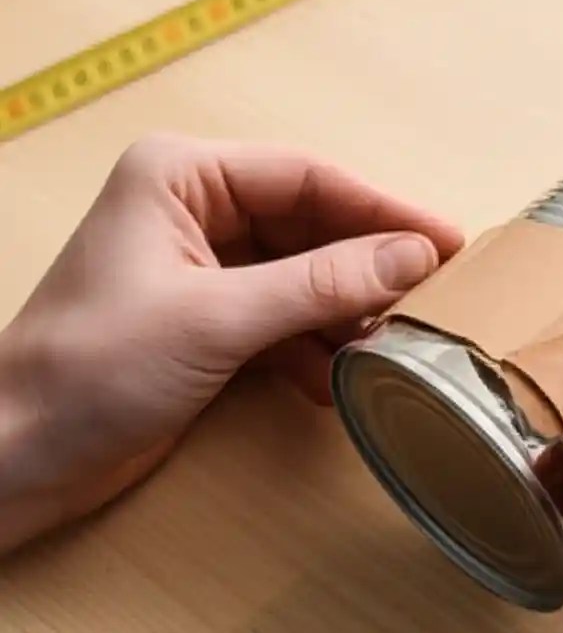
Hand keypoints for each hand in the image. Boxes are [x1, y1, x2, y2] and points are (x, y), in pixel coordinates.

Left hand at [0, 134, 462, 552]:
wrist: (22, 455)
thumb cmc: (93, 369)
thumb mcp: (219, 318)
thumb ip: (323, 284)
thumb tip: (415, 257)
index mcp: (183, 177)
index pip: (310, 178)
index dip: (384, 211)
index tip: (449, 242)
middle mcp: (197, 210)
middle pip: (315, 226)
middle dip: (368, 269)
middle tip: (434, 299)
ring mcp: (206, 267)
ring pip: (307, 275)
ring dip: (346, 314)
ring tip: (388, 347)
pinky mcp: (212, 320)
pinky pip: (288, 318)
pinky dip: (315, 348)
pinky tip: (335, 379)